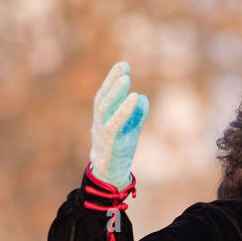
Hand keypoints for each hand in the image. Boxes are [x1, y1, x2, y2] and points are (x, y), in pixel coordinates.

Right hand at [89, 61, 148, 188]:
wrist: (109, 175)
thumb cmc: (119, 150)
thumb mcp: (130, 130)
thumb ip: (136, 115)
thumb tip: (143, 99)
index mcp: (102, 118)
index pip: (104, 95)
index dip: (112, 80)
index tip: (123, 66)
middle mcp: (99, 122)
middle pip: (102, 97)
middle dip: (112, 80)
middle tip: (124, 65)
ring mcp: (102, 132)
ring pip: (105, 108)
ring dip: (115, 92)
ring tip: (126, 79)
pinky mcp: (110, 142)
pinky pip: (115, 123)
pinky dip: (124, 109)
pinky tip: (134, 98)